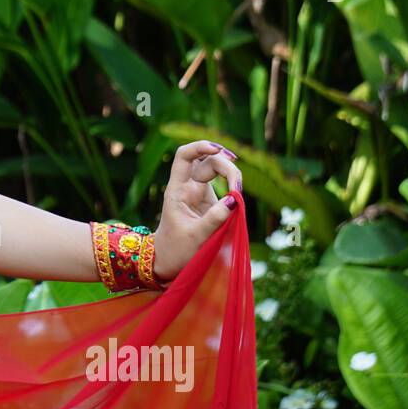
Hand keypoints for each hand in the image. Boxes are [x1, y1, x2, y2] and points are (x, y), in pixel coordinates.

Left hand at [152, 140, 243, 281]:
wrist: (168, 261)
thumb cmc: (176, 250)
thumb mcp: (196, 236)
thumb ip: (214, 219)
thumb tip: (234, 200)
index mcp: (177, 190)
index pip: (184, 156)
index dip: (200, 146)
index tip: (218, 150)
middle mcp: (187, 186)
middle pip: (207, 161)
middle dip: (226, 166)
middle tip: (237, 188)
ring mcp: (198, 192)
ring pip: (216, 169)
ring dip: (231, 174)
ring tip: (238, 192)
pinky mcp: (209, 201)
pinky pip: (222, 184)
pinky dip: (233, 186)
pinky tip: (238, 195)